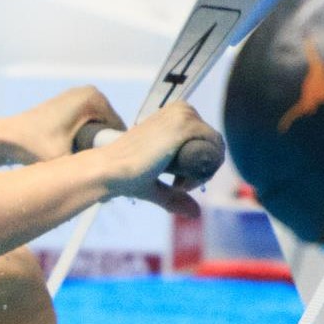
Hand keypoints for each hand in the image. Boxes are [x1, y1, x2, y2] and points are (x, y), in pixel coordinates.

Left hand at [6, 85, 125, 162]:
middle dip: (105, 149)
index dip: (115, 153)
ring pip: (99, 128)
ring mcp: (80, 95)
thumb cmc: (33, 146)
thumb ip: (89, 170)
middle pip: (110, 129)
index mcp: (94, 98)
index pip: (119, 131)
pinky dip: (85, 139)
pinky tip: (80, 157)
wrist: (6, 136)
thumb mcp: (64, 160)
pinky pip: (88, 124)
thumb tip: (110, 188)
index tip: (106, 172)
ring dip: (96, 146)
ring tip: (88, 166)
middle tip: (95, 171)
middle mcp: (90, 92)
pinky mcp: (71, 103)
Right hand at [101, 102, 221, 215]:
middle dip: (202, 169)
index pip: (205, 140)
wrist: (108, 169)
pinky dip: (203, 170)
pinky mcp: (184, 125)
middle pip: (212, 143)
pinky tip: (182, 181)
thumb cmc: (124, 175)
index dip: (198, 166)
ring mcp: (183, 115)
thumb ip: (174, 196)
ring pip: (215, 146)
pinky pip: (213, 147)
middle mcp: (180, 109)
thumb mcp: (156, 182)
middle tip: (178, 185)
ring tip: (177, 184)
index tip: (178, 182)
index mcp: (174, 115)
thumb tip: (196, 214)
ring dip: (202, 171)